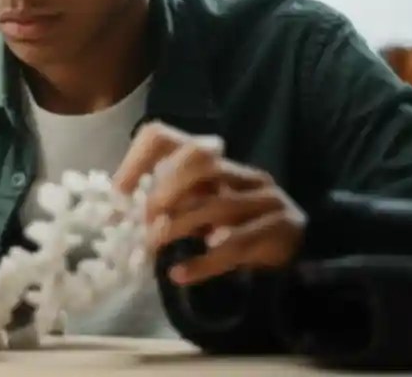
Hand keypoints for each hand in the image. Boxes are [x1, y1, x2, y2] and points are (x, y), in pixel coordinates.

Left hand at [113, 121, 305, 284]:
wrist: (292, 255)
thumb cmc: (234, 229)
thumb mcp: (199, 210)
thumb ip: (170, 205)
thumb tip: (122, 214)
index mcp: (214, 162)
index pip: (168, 137)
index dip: (139, 158)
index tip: (120, 190)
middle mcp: (241, 172)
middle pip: (200, 159)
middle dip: (167, 188)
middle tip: (146, 220)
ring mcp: (265, 197)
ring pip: (218, 205)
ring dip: (179, 227)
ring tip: (155, 248)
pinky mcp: (281, 227)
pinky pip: (237, 244)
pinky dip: (203, 262)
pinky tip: (180, 274)